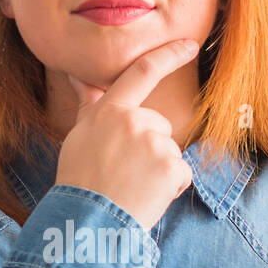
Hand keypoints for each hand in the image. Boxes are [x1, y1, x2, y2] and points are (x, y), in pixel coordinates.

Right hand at [54, 39, 198, 233]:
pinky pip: (181, 175)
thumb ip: (90, 105)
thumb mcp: (79, 136)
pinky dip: (170, 188)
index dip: (169, 55)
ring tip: (132, 187)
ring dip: (159, 170)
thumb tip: (78, 76)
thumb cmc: (79, 181)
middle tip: (124, 173)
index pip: (142, 72)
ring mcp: (155, 144)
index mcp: (110, 111)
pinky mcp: (171, 168)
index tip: (189, 45)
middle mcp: (134, 121)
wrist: (88, 222)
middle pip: (159, 126)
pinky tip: (147, 197)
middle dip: (150, 147)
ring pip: (170, 152)